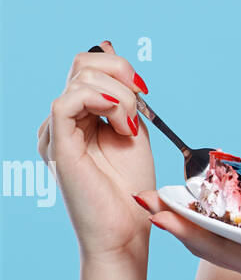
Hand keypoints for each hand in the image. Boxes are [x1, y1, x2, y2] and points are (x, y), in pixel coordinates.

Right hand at [37, 41, 156, 259]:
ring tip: (131, 128)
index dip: (119, 68)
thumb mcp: (133, 130)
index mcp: (78, 117)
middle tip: (140, 109)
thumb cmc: (130, 191)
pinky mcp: (57, 145)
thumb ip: (123, 96)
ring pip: (82, 78)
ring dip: (121, 96)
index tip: (145, 92)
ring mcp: (55, 133)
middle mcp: (61, 122)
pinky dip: (103, 102)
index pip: (88, 66)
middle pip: (83, 63)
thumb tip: (108, 46)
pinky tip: (122, 126)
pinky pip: (67, 100)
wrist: (126, 232)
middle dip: (121, 74)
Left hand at [133, 187, 240, 279]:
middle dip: (178, 220)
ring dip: (191, 220)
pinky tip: (204, 206)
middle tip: (144, 195)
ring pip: (220, 239)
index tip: (159, 212)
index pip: (224, 246)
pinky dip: (214, 221)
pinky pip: (236, 238)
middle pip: (211, 241)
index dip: (190, 229)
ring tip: (165, 195)